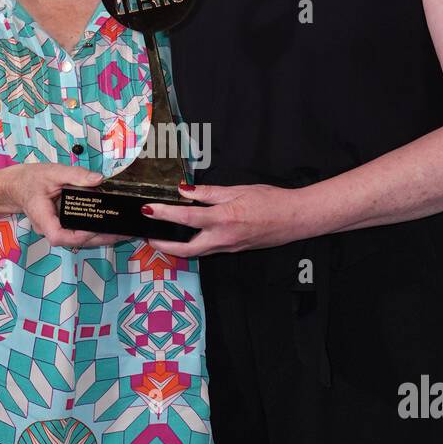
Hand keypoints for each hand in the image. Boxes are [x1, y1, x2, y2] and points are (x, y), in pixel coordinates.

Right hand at [9, 164, 131, 249]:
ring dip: (98, 237)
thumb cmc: (30, 179)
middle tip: (120, 234)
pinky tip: (107, 226)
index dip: (77, 236)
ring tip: (120, 232)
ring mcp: (54, 229)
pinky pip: (76, 232)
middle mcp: (47, 228)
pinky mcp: (60, 225)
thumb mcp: (53, 172)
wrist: (16, 186)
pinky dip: (92, 230)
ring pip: (76, 239)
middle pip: (73, 242)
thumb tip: (98, 179)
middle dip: (97, 239)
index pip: (58, 236)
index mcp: (42, 217)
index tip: (94, 228)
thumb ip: (76, 175)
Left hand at [141, 182, 301, 258]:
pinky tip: (189, 237)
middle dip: (163, 245)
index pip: (186, 217)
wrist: (294, 219)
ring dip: (177, 248)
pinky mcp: (233, 250)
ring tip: (163, 237)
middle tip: (149, 236)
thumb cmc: (270, 201)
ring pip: (196, 253)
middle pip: (185, 250)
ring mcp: (228, 248)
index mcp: (223, 219)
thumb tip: (185, 190)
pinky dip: (194, 246)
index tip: (148, 210)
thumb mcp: (238, 190)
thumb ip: (209, 192)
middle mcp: (223, 238)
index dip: (164, 214)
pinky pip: (208, 251)